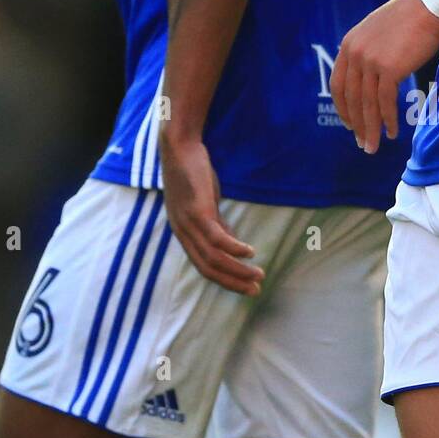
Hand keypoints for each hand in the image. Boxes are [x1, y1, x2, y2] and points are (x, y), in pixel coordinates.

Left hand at [159, 133, 262, 295]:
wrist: (180, 146)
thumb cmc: (193, 173)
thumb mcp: (204, 204)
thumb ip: (216, 223)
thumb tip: (232, 244)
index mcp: (183, 233)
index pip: (203, 266)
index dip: (225, 280)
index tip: (245, 287)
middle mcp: (182, 232)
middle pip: (208, 268)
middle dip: (233, 282)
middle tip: (255, 290)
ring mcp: (188, 223)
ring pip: (214, 257)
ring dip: (238, 270)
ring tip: (258, 275)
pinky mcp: (197, 210)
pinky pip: (217, 237)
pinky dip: (235, 248)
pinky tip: (250, 253)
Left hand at [331, 0, 438, 153]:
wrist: (428, 4)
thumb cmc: (409, 17)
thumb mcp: (377, 31)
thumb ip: (368, 51)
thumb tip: (370, 74)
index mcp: (349, 45)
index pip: (339, 84)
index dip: (343, 108)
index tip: (349, 124)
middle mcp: (355, 53)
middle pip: (351, 98)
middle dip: (356, 125)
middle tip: (362, 144)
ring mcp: (370, 61)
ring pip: (367, 105)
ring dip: (370, 129)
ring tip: (373, 147)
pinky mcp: (389, 69)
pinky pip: (386, 102)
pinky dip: (388, 120)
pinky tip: (392, 133)